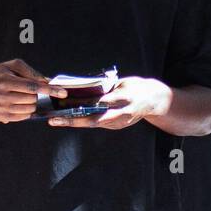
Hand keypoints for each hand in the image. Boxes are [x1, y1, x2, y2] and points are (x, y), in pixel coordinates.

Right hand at [0, 59, 66, 123]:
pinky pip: (23, 117)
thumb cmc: (1, 73)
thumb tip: (48, 82)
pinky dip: (27, 111)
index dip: (49, 89)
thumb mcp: (13, 65)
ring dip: (32, 103)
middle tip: (29, 90)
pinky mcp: (0, 117)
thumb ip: (31, 72)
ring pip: (29, 109)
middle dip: (36, 94)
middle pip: (32, 99)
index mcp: (3, 80)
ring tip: (23, 96)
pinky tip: (20, 104)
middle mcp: (0, 95)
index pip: (32, 86)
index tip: (63, 92)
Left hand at [46, 76, 172, 128]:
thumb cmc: (137, 87)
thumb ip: (107, 88)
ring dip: (74, 123)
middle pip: (94, 119)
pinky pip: (97, 124)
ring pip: (93, 124)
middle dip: (73, 120)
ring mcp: (119, 123)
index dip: (84, 103)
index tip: (68, 103)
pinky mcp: (117, 127)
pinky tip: (70, 119)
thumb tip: (87, 90)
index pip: (101, 102)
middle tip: (54, 120)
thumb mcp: (124, 83)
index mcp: (124, 98)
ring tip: (56, 120)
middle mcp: (121, 114)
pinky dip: (83, 121)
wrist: (155, 101)